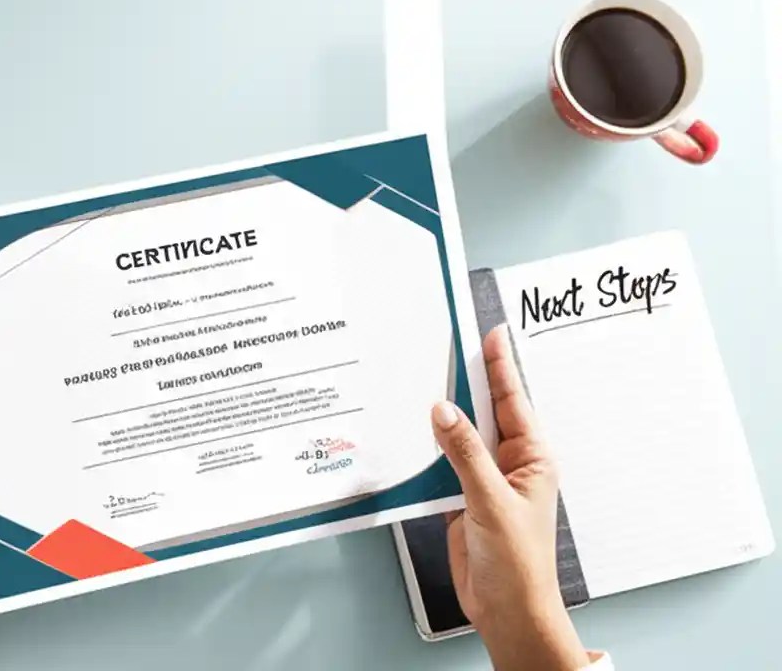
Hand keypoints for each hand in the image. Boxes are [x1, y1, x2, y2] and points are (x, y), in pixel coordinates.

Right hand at [430, 326, 588, 670]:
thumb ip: (465, 453)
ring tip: (422, 381)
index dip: (500, 364)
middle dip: (466, 381)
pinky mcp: (461, 497)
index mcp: (532, 458)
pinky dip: (426, 449)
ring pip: (459, 435)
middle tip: (447, 345)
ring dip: (441, 417)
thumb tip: (444, 410)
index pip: (513, 400)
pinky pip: (441, 462)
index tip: (491, 333)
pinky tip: (411, 434)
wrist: (506, 610)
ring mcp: (484, 480)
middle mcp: (510, 464)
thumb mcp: (491, 501)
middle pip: (484, 411)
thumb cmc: (519, 565)